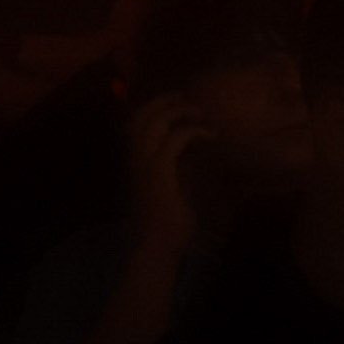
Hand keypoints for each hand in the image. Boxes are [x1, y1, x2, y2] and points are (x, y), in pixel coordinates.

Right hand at [123, 87, 214, 273]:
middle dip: (163, 101)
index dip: (151, 108)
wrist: (157, 246)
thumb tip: (195, 154)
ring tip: (199, 114)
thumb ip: (176, 170)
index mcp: (135, 163)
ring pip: (154, 122)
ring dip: (178, 111)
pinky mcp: (160, 171)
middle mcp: (135, 160)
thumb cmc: (168, 224)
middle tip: (185, 98)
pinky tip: (209, 135)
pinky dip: (193, 130)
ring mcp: (145, 165)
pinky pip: (175, 138)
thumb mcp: (171, 190)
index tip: (173, 103)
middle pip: (140, 116)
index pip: (134, 124)